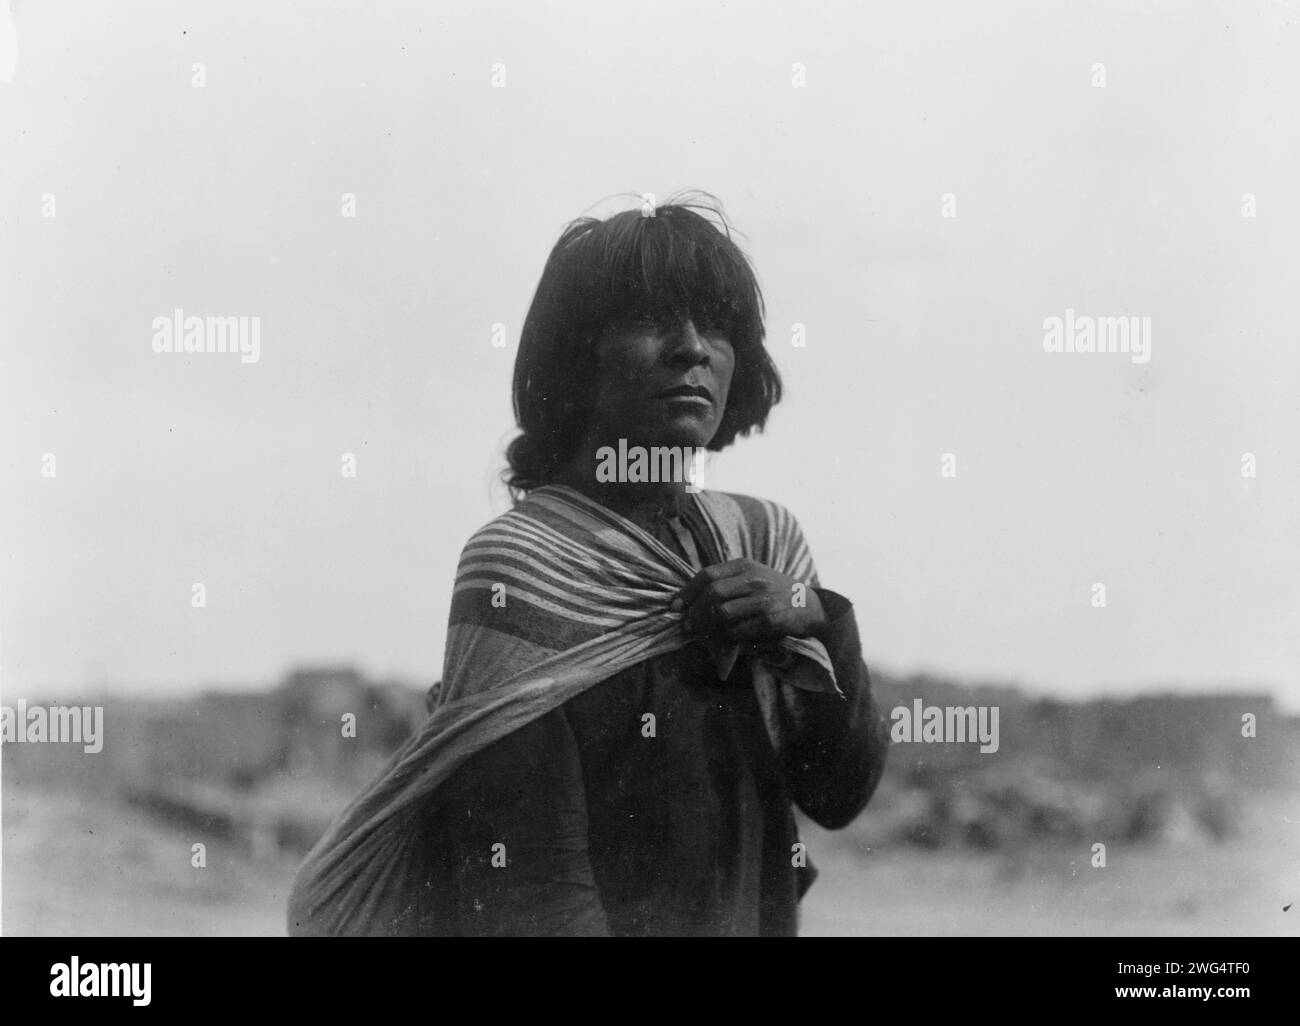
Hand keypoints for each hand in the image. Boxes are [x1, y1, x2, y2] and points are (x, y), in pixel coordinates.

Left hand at [668, 559, 826, 643]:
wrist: (810, 605)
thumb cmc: (774, 592)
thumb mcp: (753, 577)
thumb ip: (726, 583)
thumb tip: (689, 601)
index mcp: (745, 566)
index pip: (708, 575)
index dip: (688, 592)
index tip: (674, 606)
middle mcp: (754, 579)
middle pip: (712, 593)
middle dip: (693, 611)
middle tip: (685, 624)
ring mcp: (763, 599)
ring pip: (722, 613)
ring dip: (705, 626)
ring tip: (698, 633)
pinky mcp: (771, 620)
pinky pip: (738, 631)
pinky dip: (725, 637)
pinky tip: (721, 639)